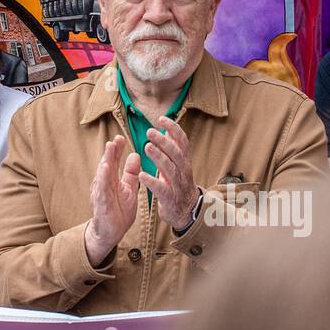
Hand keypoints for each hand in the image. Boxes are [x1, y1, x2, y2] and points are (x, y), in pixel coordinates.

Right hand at [84, 135, 140, 266]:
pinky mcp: (101, 203)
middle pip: (107, 163)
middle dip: (111, 150)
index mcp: (111, 179)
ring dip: (106, 159)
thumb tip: (135, 155)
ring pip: (103, 173)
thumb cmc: (119, 211)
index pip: (114, 161)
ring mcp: (101, 192)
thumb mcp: (129, 189)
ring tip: (110, 147)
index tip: (121, 137)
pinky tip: (105, 168)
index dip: (117, 149)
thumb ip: (131, 173)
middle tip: (116, 138)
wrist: (111, 233)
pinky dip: (103, 178)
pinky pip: (102, 189)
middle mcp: (104, 183)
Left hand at [138, 116, 199, 230]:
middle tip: (149, 131)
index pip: (182, 142)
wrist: (187, 211)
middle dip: (164, 142)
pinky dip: (152, 182)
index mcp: (184, 161)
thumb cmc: (178, 183)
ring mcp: (178, 185)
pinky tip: (142, 175)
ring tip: (147, 147)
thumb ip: (173, 148)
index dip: (174, 129)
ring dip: (159, 157)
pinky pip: (162, 190)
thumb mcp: (178, 164)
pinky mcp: (170, 199)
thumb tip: (168, 129)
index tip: (161, 119)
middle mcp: (183, 171)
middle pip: (176, 154)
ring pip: (170, 169)